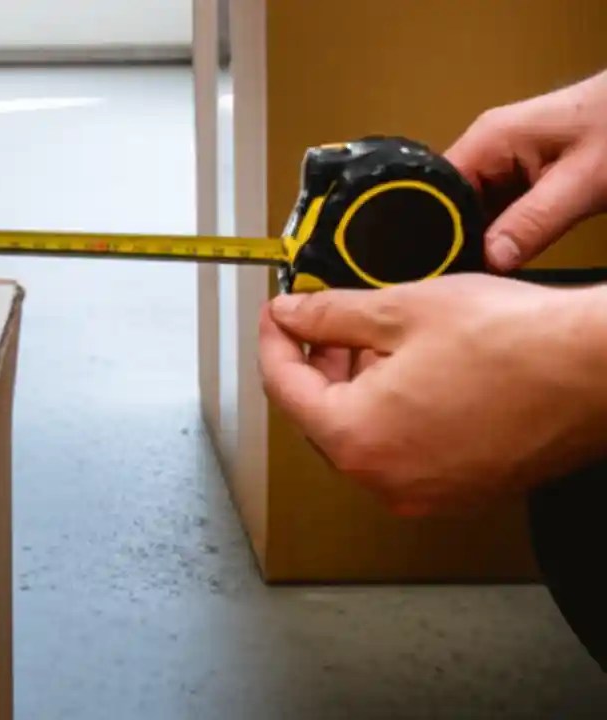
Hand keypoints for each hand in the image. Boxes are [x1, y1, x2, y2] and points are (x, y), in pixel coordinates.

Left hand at [258, 274, 606, 515]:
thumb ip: (330, 314)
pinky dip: (393, 412)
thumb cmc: (517, 344)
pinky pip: (403, 450)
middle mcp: (384, 480)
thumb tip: (293, 313)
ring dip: (355, 387)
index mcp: (356, 439)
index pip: (283, 387)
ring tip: (374, 338)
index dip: (275, 340)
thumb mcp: (400, 310)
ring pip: (362, 435)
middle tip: (324, 322)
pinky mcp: (460, 491)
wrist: (599, 370)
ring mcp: (424, 494)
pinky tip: (412, 371)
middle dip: (317, 364)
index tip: (277, 315)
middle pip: (320, 417)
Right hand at [445, 69, 606, 271]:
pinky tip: (518, 250)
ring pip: (477, 212)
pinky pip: (500, 210)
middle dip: (462, 239)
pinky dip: (507, 232)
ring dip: (488, 237)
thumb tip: (489, 260)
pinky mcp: (524, 174)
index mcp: (490, 139)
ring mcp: (506, 161)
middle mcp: (489, 148)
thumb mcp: (583, 182)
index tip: (447, 266)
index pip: (437, 191)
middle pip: (452, 205)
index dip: (437, 230)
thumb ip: (533, 222)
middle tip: (477, 277)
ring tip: (500, 265)